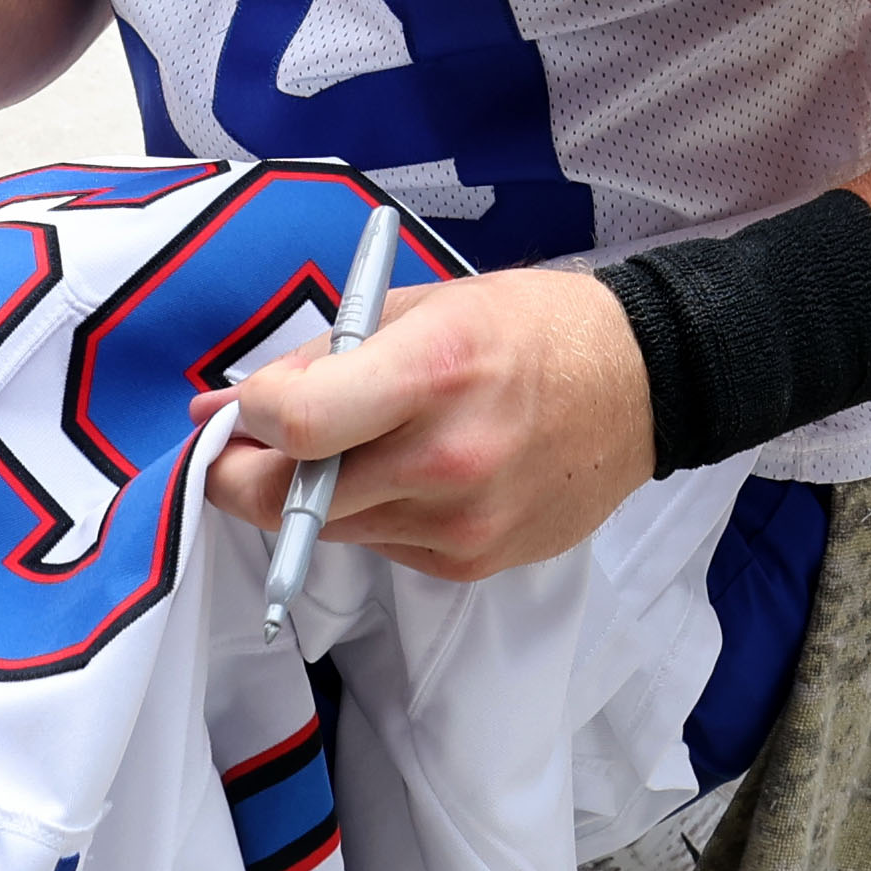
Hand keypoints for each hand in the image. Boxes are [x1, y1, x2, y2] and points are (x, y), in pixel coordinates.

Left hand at [199, 270, 653, 582]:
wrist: (640, 385)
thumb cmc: (529, 328)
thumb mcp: (423, 308)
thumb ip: (322, 358)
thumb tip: (229, 404)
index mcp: (435, 373)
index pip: (300, 424)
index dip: (247, 420)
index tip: (238, 408)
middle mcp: (448, 458)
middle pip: (291, 500)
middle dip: (242, 476)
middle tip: (234, 450)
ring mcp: (462, 523)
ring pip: (327, 529)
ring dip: (306, 495)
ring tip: (337, 446)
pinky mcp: (471, 563)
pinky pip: (379, 544)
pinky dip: (367, 511)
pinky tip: (403, 471)